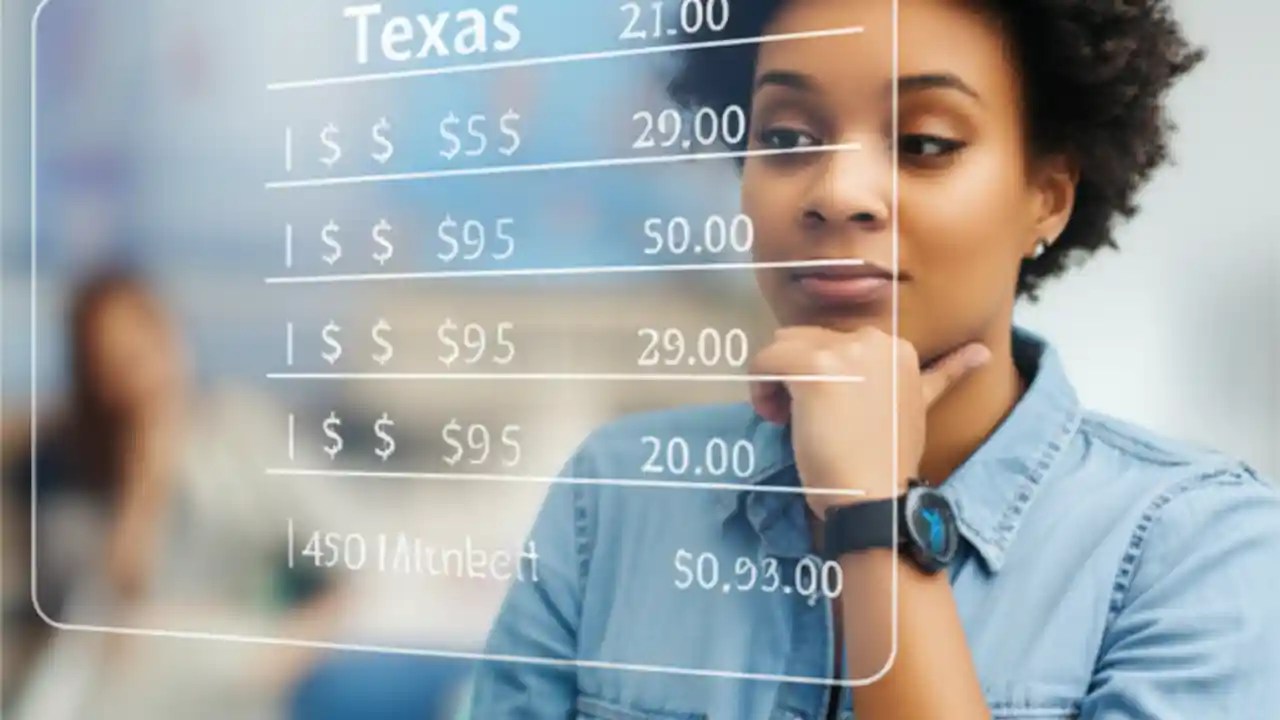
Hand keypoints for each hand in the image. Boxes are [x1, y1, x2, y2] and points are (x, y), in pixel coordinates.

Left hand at [749, 326, 989, 514]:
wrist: (878, 498)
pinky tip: (775, 416)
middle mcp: (874, 340)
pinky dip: (759, 388)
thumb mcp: (918, 408)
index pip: (834, 342)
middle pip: (804, 338)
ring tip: (788, 418)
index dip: (823, 377)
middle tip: (802, 417)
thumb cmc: (886, 461)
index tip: (829, 412)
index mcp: (899, 347)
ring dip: (776, 380)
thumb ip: (943, 376)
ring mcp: (844, 352)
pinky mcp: (814, 369)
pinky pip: (764, 360)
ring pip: (781, 346)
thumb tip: (982, 352)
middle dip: (796, 374)